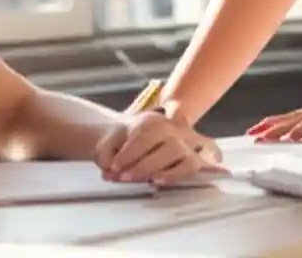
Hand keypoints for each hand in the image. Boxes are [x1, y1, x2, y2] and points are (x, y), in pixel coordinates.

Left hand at [94, 112, 224, 185]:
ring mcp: (186, 143)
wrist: (145, 136)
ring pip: (181, 154)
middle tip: (124, 177)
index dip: (128, 153)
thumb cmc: (128, 141)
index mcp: (151, 120)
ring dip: (162, 170)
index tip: (114, 168)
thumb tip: (109, 169)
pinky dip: (177, 174)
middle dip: (143, 164)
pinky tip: (159, 181)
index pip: (142, 134)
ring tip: (145, 180)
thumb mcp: (112, 141)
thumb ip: (106, 153)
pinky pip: (192, 166)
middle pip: (164, 143)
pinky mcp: (194, 158)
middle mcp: (172, 128)